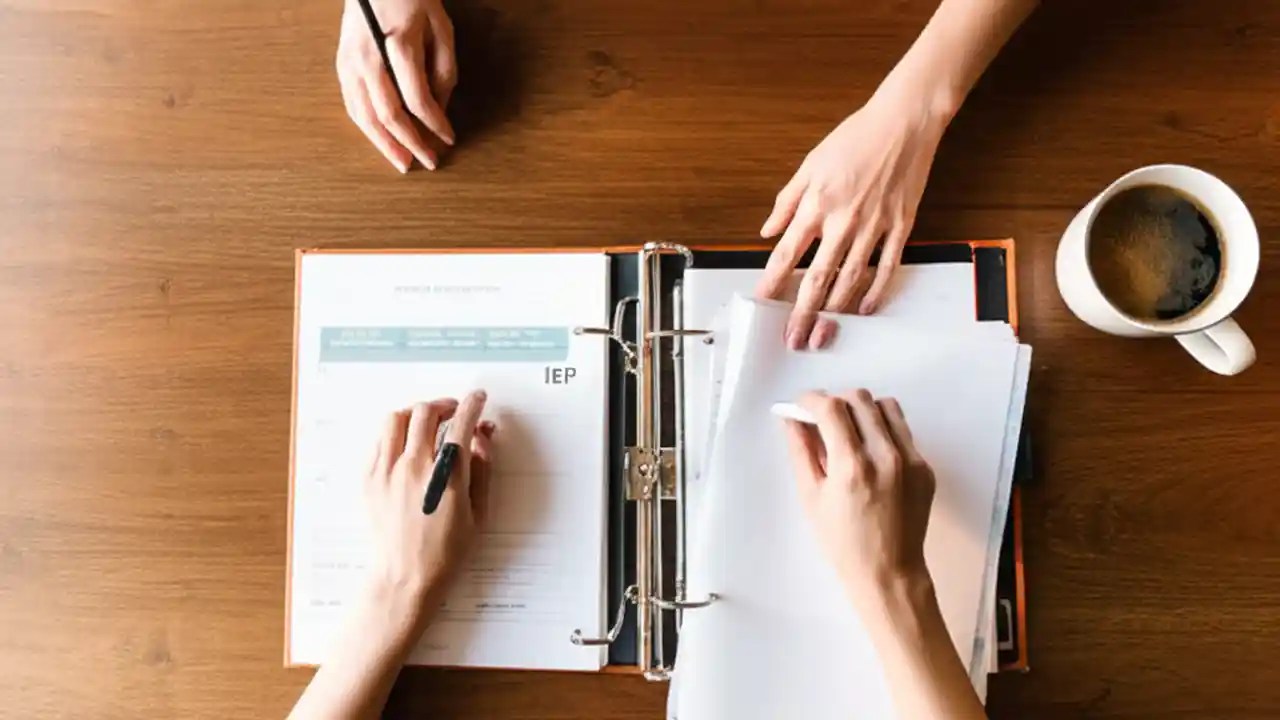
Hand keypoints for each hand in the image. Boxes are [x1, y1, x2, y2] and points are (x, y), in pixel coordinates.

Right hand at [337, 0, 457, 171]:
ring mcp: (350, 62)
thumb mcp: (440, 26)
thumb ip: (443, 69)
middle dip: (410, 143)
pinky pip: (352, 105)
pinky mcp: (341, 65)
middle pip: (388, 114)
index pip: (417, 99)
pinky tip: (383, 141)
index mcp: (398, 44)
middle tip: (429, 162)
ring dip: (385, 145)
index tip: (449, 138)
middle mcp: (368, 57)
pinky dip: (368, 128)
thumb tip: (441, 109)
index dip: (435, 124)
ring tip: (403, 162)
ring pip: (364, 115)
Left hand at [364, 390, 493, 606]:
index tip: (478, 399)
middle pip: (425, 412)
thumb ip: (482, 469)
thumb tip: (481, 437)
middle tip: (455, 411)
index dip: (473, 405)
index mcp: (445, 477)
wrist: (406, 578)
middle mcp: (413, 468)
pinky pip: (380, 441)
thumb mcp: (478, 513)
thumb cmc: (446, 552)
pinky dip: (396, 434)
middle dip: (445, 404)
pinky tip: (407, 445)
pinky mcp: (370, 480)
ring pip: (396, 419)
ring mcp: (386, 472)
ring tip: (428, 423)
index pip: (461, 424)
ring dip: (416, 413)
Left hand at [757, 90, 947, 348]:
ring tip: (823, 332)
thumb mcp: (810, 164)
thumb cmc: (856, 138)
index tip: (762, 302)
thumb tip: (768, 231)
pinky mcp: (901, 225)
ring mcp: (875, 226)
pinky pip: (887, 266)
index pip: (788, 253)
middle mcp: (843, 220)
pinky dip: (875, 291)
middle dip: (803, 313)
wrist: (904, 122)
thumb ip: (787, 201)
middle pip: (818, 277)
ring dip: (835, 310)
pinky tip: (863, 309)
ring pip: (851, 279)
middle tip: (794, 339)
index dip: (772, 281)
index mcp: (817, 203)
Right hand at [784, 390, 935, 601]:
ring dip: (862, 409)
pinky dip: (883, 430)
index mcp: (853, 466)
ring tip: (849, 431)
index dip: (810, 400)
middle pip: (859, 398)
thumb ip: (801, 451)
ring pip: (886, 407)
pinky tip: (870, 452)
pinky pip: (903, 431)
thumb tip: (791, 420)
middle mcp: (886, 457)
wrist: (888, 572)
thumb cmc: (845, 543)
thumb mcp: (811, 497)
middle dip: (835, 401)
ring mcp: (911, 461)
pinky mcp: (924, 467)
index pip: (831, 408)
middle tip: (822, 417)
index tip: (801, 405)